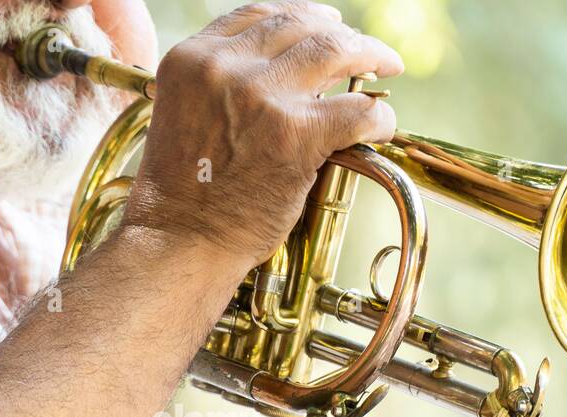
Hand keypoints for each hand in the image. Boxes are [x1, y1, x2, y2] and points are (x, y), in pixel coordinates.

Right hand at [120, 1, 402, 271]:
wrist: (178, 243)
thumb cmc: (180, 198)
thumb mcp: (183, 117)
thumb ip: (218, 88)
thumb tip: (276, 78)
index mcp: (192, 60)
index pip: (257, 14)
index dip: (301, 15)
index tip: (325, 24)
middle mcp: (224, 68)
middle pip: (300, 24)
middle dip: (341, 32)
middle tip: (365, 47)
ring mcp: (261, 97)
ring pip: (334, 50)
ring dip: (370, 54)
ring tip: (388, 66)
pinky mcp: (296, 135)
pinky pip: (358, 110)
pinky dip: (379, 116)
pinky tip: (382, 127)